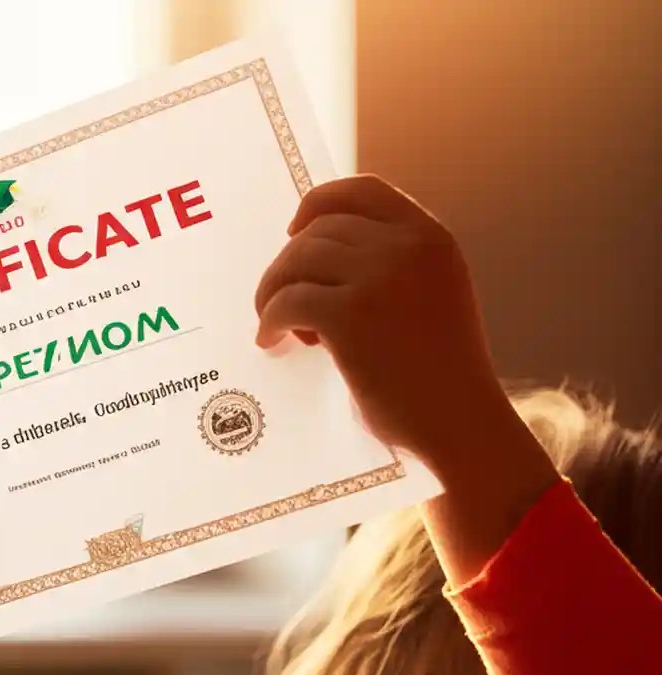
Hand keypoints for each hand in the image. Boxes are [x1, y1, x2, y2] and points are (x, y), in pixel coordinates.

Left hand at [254, 175, 560, 581]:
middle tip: (283, 302)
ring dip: (274, 291)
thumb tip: (312, 257)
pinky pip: (287, 301)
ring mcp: (379, 277)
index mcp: (432, 238)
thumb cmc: (440, 376)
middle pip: (317, 230)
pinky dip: (270, 320)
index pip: (363, 189)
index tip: (294, 230)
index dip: (319, 203)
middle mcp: (407, 247)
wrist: (461, 427)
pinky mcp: (350, 315)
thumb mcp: (432, 300)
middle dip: (289, 264)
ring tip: (275, 323)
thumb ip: (391, 268)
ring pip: (295, 261)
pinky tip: (271, 340)